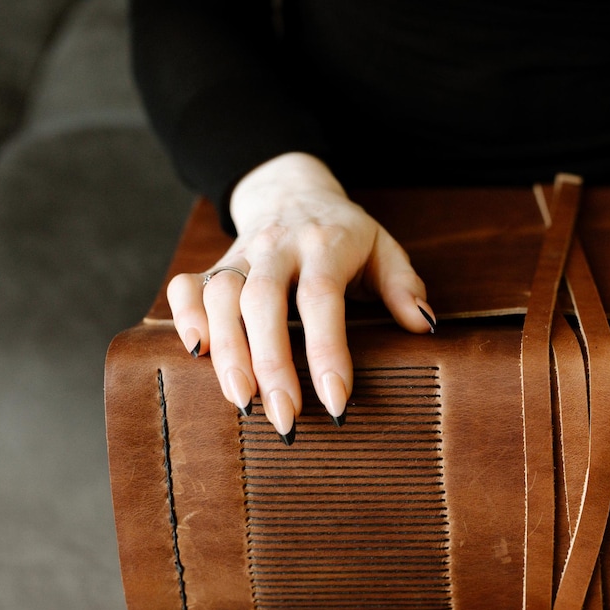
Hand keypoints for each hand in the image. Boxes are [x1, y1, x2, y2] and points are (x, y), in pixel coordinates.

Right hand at [167, 153, 434, 441]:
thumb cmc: (345, 235)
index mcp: (326, 244)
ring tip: (244, 403)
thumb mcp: (384, 249)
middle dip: (271, 364)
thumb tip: (424, 326)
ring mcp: (242, 255)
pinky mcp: (215, 265)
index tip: (336, 401)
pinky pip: (188, 286)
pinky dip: (185, 316)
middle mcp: (278, 247)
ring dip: (228, 353)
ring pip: (222, 297)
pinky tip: (196, 352)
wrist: (292, 190)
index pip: (321, 299)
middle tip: (285, 418)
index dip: (327, 351)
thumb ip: (404, 286)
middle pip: (263, 301)